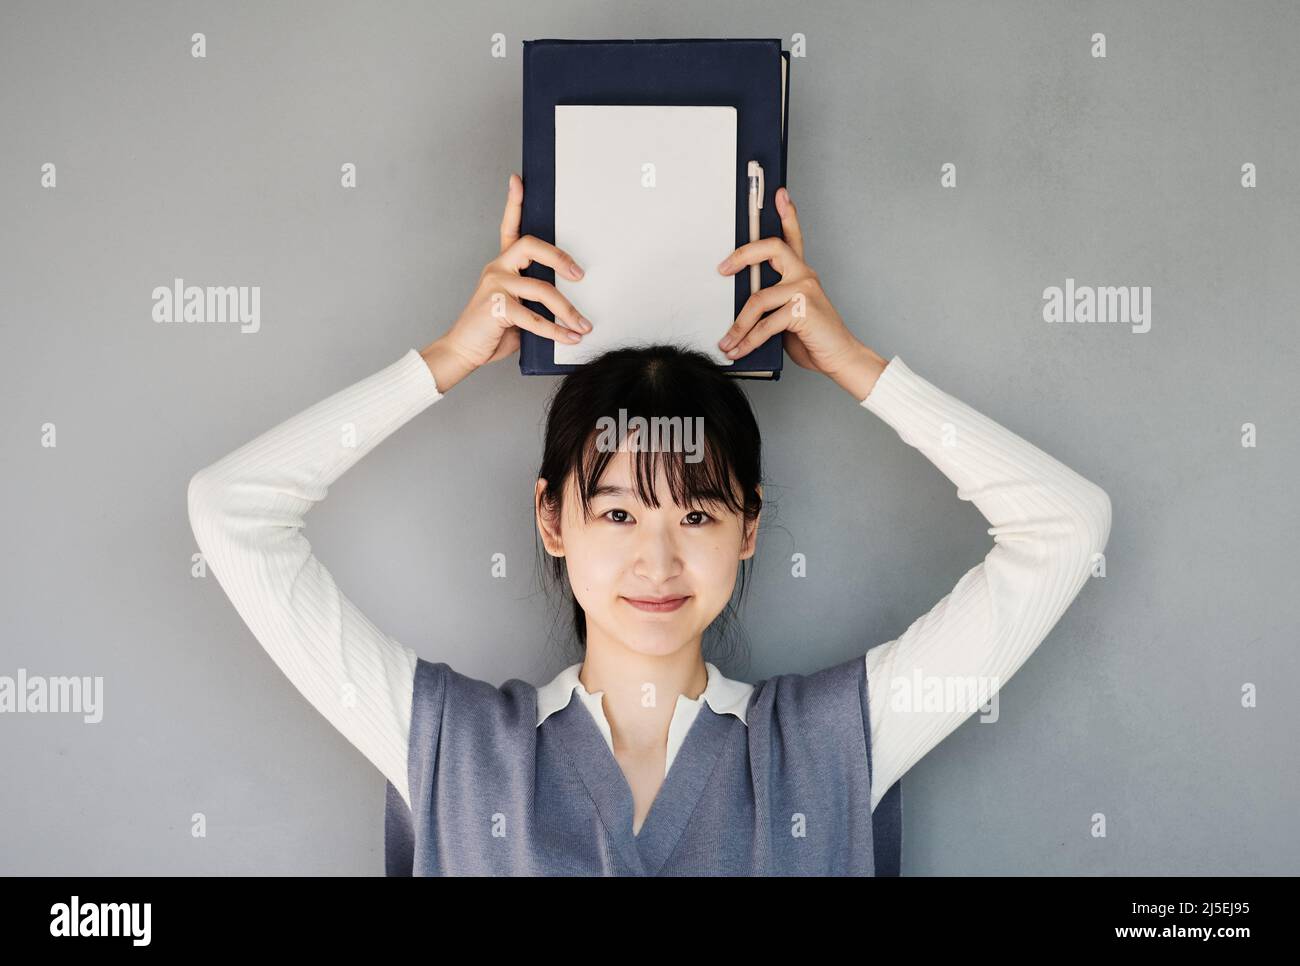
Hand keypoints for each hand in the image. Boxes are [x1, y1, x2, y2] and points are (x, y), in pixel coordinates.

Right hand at [424, 173, 591, 389]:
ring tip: (583, 325)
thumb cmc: (492, 330)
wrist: (464, 350)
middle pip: (531, 246)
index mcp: (502, 265)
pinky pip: (534, 318)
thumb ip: (534, 299)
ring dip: (567, 310)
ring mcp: (495, 286)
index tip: (518, 181)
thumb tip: (569, 304)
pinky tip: (570, 337)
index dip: (513, 204)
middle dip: (559, 258)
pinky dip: (556, 331)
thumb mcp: (517, 309)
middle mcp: (497, 269)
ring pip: (541, 289)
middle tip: (579, 274)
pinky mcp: (497, 307)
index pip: (508, 228)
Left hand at [716, 188, 882, 391]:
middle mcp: (805, 275)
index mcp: (801, 274)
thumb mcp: (786, 317)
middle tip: (722, 268)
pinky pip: (765, 324)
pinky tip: (738, 350)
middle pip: (771, 248)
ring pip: (758, 299)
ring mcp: (805, 290)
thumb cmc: (813, 338)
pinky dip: (747, 341)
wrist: (840, 358)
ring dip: (738, 325)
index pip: (793, 238)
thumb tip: (739, 305)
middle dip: (743, 255)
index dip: (787, 214)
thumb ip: (770, 303)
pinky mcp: (803, 309)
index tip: (779, 194)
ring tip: (726, 342)